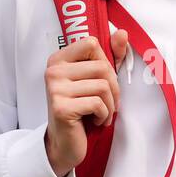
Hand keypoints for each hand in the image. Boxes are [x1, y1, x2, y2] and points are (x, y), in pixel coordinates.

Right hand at [44, 29, 128, 176]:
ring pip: (103, 86)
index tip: (103, 81)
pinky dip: (104, 115)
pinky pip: (98, 103)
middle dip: (113, 89)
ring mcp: (55, 89)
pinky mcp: (61, 108)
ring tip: (101, 114)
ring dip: (110, 105)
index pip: (92, 43)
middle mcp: (53, 71)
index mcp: (59, 59)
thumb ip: (110, 57)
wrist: (65, 143)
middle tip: (108, 104)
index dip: (106, 62)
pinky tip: (95, 121)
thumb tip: (122, 33)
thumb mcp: (96, 80)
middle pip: (102, 66)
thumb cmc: (82, 109)